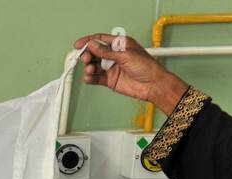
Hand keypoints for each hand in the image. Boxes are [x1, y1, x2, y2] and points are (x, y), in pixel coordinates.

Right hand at [74, 33, 188, 113]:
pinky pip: (96, 78)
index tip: (78, 45)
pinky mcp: (110, 80)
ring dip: (89, 67)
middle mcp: (114, 55)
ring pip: (94, 66)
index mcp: (120, 45)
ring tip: (90, 70)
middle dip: (88, 55)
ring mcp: (111, 68)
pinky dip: (90, 78)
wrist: (152, 85)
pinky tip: (89, 78)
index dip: (89, 41)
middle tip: (85, 59)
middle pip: (95, 53)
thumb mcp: (125, 55)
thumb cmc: (146, 67)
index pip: (101, 40)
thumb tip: (93, 45)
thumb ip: (107, 52)